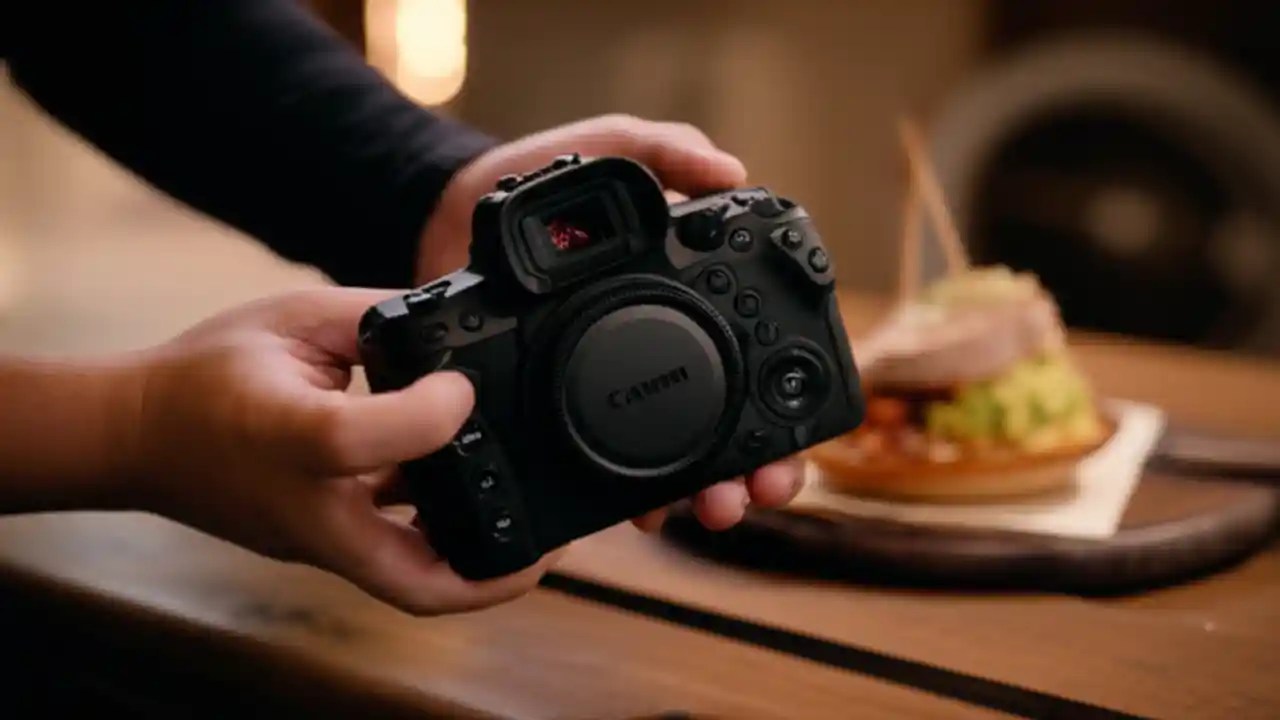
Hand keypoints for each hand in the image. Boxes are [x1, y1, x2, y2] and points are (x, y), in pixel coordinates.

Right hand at [126, 287, 553, 614]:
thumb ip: (376, 319)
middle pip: (411, 580)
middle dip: (495, 572)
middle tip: (549, 542)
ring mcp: (312, 540)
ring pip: (405, 577)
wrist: (133, 433)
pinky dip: (434, 531)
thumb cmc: (207, 375)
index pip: (364, 439)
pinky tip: (464, 487)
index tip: (463, 385)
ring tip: (527, 518)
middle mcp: (306, 509)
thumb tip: (449, 330)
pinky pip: (387, 553)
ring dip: (471, 557)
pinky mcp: (315, 544)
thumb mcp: (293, 318)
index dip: (430, 413)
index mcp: (291, 438)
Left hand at [418, 114, 804, 534]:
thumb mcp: (605, 149)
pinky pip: (614, 471)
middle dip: (762, 469)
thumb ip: (661, 149)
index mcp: (694, 299)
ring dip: (714, 491)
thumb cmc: (538, 188)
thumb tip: (731, 170)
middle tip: (758, 489)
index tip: (796, 434)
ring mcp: (621, 393)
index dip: (793, 401)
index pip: (766, 356)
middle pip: (742, 427)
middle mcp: (671, 355)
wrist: (444, 224)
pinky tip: (649, 512)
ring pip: (690, 461)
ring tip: (715, 509)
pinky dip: (642, 497)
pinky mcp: (568, 419)